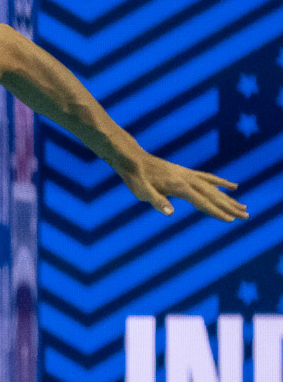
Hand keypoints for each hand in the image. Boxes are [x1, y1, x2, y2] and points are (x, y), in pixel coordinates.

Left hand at [112, 151, 247, 221]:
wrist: (134, 160)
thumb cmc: (137, 179)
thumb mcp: (142, 193)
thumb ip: (157, 201)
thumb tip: (170, 212)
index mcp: (180, 187)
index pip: (203, 202)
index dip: (217, 212)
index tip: (231, 221)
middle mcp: (188, 180)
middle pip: (214, 196)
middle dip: (230, 207)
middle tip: (247, 216)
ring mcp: (189, 175)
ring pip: (215, 188)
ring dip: (230, 198)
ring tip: (244, 206)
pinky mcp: (187, 173)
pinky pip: (209, 178)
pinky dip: (222, 183)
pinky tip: (233, 186)